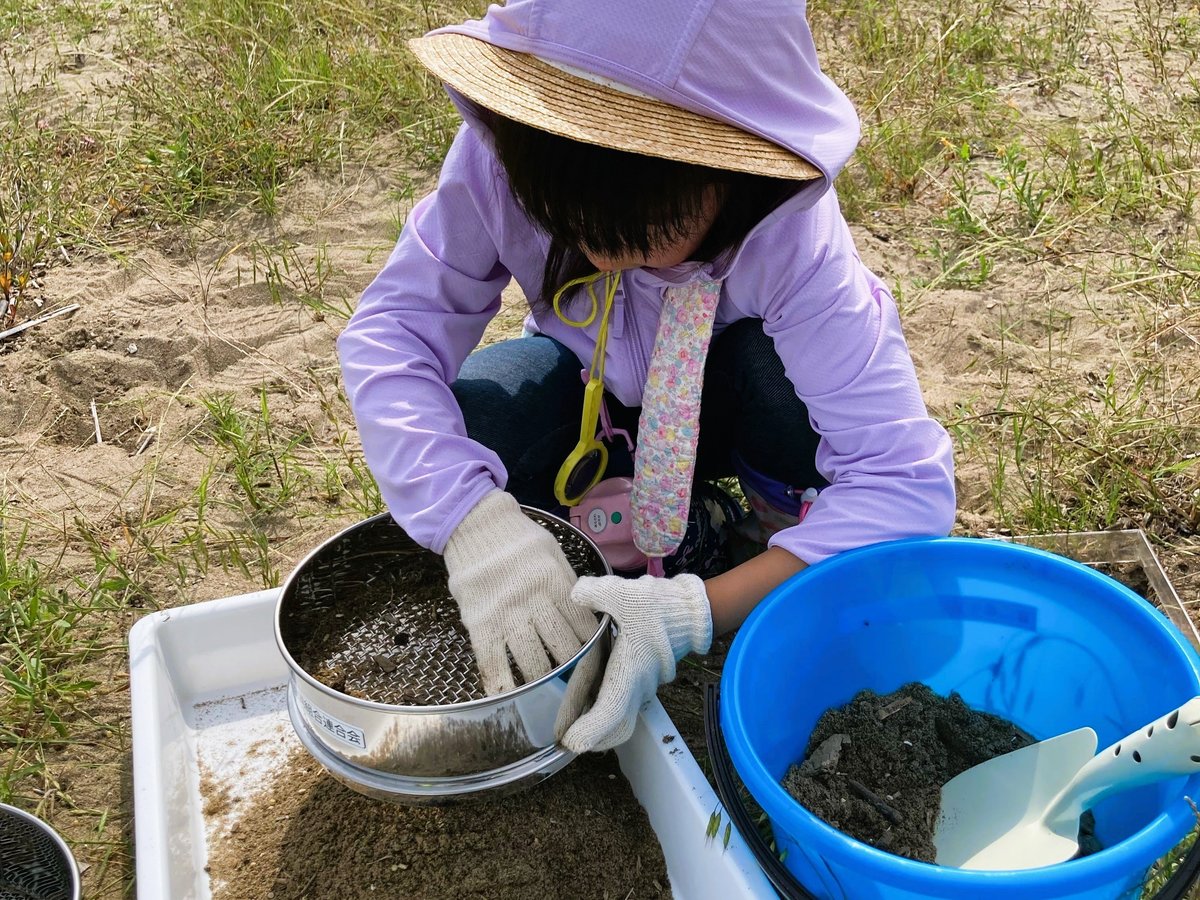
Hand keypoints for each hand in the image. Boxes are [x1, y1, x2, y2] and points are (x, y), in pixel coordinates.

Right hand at [444, 490, 599, 694]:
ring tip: (546, 683)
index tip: (593, 654)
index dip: (590, 643)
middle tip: (573, 674)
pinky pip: (491, 662)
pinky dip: (501, 684)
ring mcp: (504, 614)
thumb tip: (586, 610)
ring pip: (532, 662)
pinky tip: (508, 694)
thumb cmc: (517, 538)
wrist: (474, 523)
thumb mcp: (552, 552)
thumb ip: (567, 583)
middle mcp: (533, 600)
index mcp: (555, 581)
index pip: (582, 624)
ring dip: (542, 677)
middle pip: (562, 648)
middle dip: (571, 665)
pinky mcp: (478, 623)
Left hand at [555, 573, 711, 751]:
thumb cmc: (659, 606)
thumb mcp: (624, 594)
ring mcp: (644, 685)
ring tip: (572, 716)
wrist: (691, 611)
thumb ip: (597, 593)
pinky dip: (607, 708)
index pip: (610, 713)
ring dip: (599, 723)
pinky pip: (624, 703)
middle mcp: (638, 686)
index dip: (589, 731)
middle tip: (568, 737)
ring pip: (621, 717)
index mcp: (630, 671)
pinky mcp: (644, 678)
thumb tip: (575, 593)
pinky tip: (589, 692)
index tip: (570, 741)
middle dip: (593, 739)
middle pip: (616, 728)